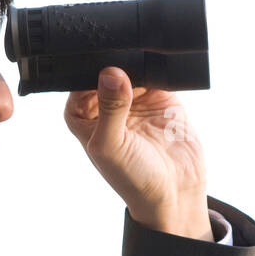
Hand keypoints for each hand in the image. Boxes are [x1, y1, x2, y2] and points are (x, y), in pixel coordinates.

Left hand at [64, 66, 210, 238]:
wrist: (175, 194)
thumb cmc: (133, 180)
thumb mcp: (112, 146)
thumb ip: (109, 108)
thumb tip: (111, 73)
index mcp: (82, 114)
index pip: (79, 79)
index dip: (90, 69)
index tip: (105, 66)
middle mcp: (105, 103)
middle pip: (106, 68)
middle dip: (117, 62)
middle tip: (129, 64)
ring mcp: (134, 98)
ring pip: (132, 66)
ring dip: (139, 61)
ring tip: (147, 67)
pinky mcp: (161, 96)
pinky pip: (157, 71)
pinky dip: (159, 67)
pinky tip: (162, 69)